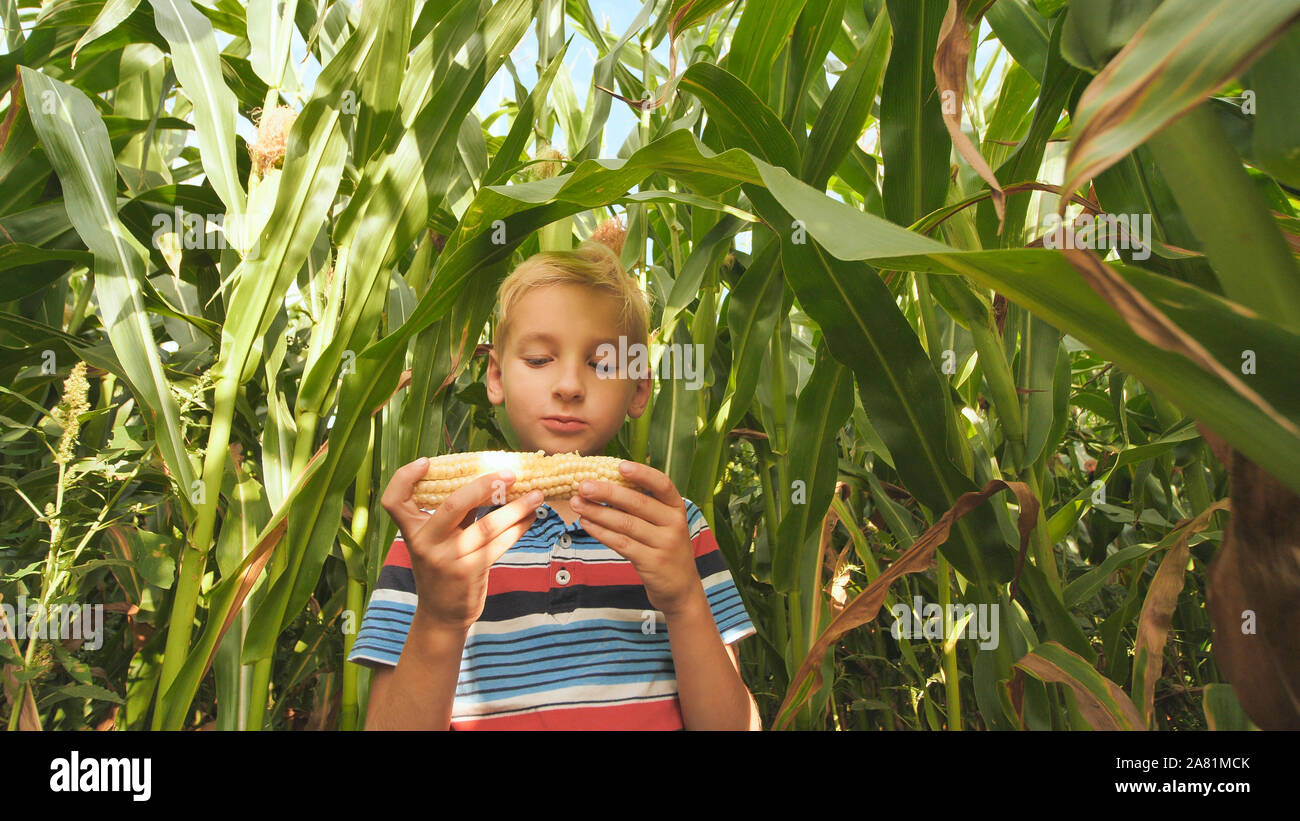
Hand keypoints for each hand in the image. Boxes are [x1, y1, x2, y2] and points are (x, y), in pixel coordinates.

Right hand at [380, 457, 543, 630]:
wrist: (441, 613)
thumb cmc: (441, 566)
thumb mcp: (436, 540)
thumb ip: (453, 513)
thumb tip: (488, 478)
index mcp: (412, 530)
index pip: (393, 500)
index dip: (405, 477)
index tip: (426, 462)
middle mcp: (426, 543)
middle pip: (453, 504)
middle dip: (485, 484)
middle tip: (510, 474)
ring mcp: (448, 558)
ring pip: (487, 525)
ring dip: (516, 508)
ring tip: (536, 496)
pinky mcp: (470, 571)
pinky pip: (500, 543)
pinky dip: (518, 528)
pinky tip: (530, 518)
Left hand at [570, 461, 703, 616]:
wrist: (680, 589)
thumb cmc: (665, 549)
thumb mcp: (665, 524)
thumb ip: (645, 506)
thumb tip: (607, 482)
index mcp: (677, 508)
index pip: (662, 485)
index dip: (642, 474)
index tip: (620, 465)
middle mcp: (674, 524)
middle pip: (638, 503)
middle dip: (607, 492)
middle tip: (583, 485)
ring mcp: (664, 544)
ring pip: (626, 523)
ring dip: (598, 512)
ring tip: (577, 503)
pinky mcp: (651, 562)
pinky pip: (621, 543)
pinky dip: (601, 532)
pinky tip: (586, 523)